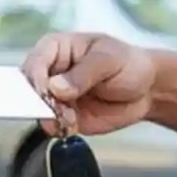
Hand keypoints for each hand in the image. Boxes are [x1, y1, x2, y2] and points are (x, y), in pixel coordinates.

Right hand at [20, 32, 156, 134]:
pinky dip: (59, 128)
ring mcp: (56, 96)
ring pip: (38, 109)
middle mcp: (51, 72)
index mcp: (57, 48)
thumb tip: (56, 87)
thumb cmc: (128, 64)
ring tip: (70, 118)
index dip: (36, 77)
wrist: (146, 90)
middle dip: (40, 100)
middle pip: (29, 87)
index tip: (46, 91)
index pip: (35, 61)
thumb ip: (83, 73)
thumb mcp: (109, 61)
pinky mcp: (63, 116)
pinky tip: (73, 125)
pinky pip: (52, 125)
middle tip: (57, 108)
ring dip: (50, 117)